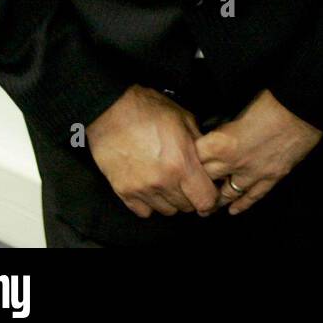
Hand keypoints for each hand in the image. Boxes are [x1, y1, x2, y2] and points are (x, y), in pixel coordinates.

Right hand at [87, 85, 221, 217]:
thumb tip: (210, 159)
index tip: (209, 189)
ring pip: (166, 211)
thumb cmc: (149, 111)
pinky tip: (152, 187)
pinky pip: (143, 211)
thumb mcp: (184, 119)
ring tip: (169, 183)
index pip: (205, 200)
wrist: (111, 112)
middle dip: (191, 196)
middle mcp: (163, 182)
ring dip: (171, 200)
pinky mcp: (123, 192)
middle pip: (186, 207)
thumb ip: (200, 143)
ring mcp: (142, 189)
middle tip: (188, 182)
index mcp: (182, 163)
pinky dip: (150, 203)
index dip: (211, 197)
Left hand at [194, 89, 322, 214]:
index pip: (193, 158)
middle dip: (196, 183)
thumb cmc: (273, 100)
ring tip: (205, 205)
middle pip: (206, 179)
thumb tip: (216, 130)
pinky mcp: (272, 177)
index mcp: (222, 141)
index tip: (181, 161)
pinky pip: (253, 196)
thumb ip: (225, 124)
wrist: (303, 107)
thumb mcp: (239, 107)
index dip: (186, 160)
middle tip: (187, 188)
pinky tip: (233, 210)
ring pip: (227, 193)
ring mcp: (254, 173)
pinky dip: (242, 204)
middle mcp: (234, 162)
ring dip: (215, 199)